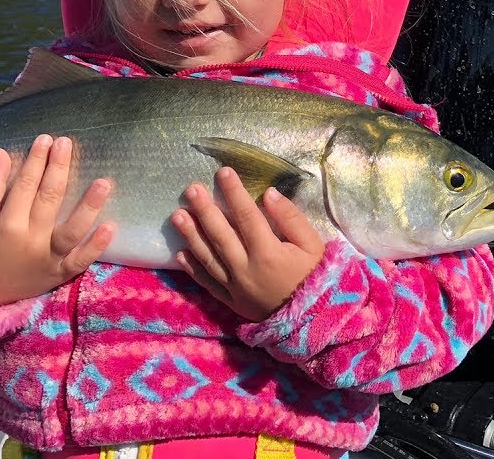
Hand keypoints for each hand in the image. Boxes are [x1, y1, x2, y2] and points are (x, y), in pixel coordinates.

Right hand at [0, 135, 113, 307]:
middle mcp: (29, 240)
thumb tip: (2, 152)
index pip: (25, 185)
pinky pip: (80, 261)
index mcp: (7, 224)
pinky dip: (95, 246)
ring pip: (70, 230)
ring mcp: (48, 258)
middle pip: (48, 200)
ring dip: (88, 206)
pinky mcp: (60, 274)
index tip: (46, 139)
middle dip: (58, 169)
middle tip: (67, 143)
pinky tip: (110, 226)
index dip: (36, 160)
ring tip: (103, 182)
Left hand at [172, 167, 325, 321]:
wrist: (314, 320)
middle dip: (204, 210)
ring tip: (177, 216)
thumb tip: (269, 194)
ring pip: (208, 257)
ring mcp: (235, 286)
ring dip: (191, 235)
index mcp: (268, 252)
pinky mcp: (231, 301)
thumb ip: (291, 218)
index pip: (246, 215)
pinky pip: (208, 282)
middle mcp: (246, 268)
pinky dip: (193, 268)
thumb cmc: (315, 276)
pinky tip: (180, 253)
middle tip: (190, 190)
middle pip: (221, 234)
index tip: (223, 173)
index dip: (234, 192)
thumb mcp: (313, 245)